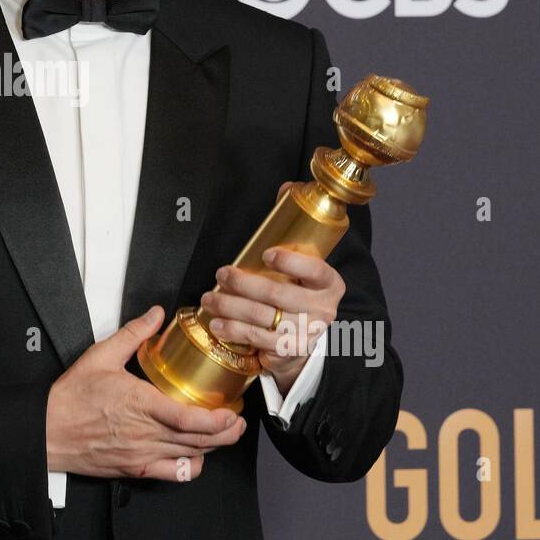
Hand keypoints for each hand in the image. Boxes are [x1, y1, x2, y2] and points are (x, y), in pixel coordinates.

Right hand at [46, 305, 247, 482]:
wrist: (47, 430)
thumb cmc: (70, 398)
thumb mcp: (101, 355)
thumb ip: (133, 334)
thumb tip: (155, 315)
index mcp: (140, 404)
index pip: (189, 420)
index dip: (218, 421)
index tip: (232, 412)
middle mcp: (144, 433)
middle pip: (198, 441)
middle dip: (226, 433)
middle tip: (238, 420)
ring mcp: (141, 454)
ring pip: (190, 456)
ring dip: (214, 447)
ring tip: (225, 433)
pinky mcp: (135, 468)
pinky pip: (171, 474)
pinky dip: (190, 467)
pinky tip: (196, 456)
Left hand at [201, 181, 344, 393]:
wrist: (304, 337)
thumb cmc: (297, 291)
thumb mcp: (302, 263)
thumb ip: (294, 228)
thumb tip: (287, 187)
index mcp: (329, 284)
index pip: (316, 270)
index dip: (292, 261)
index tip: (266, 252)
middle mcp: (323, 310)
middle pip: (279, 294)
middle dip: (244, 283)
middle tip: (220, 274)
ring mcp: (307, 334)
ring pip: (264, 318)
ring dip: (231, 308)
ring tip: (209, 299)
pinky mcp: (290, 353)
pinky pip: (258, 341)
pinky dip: (235, 332)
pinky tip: (218, 324)